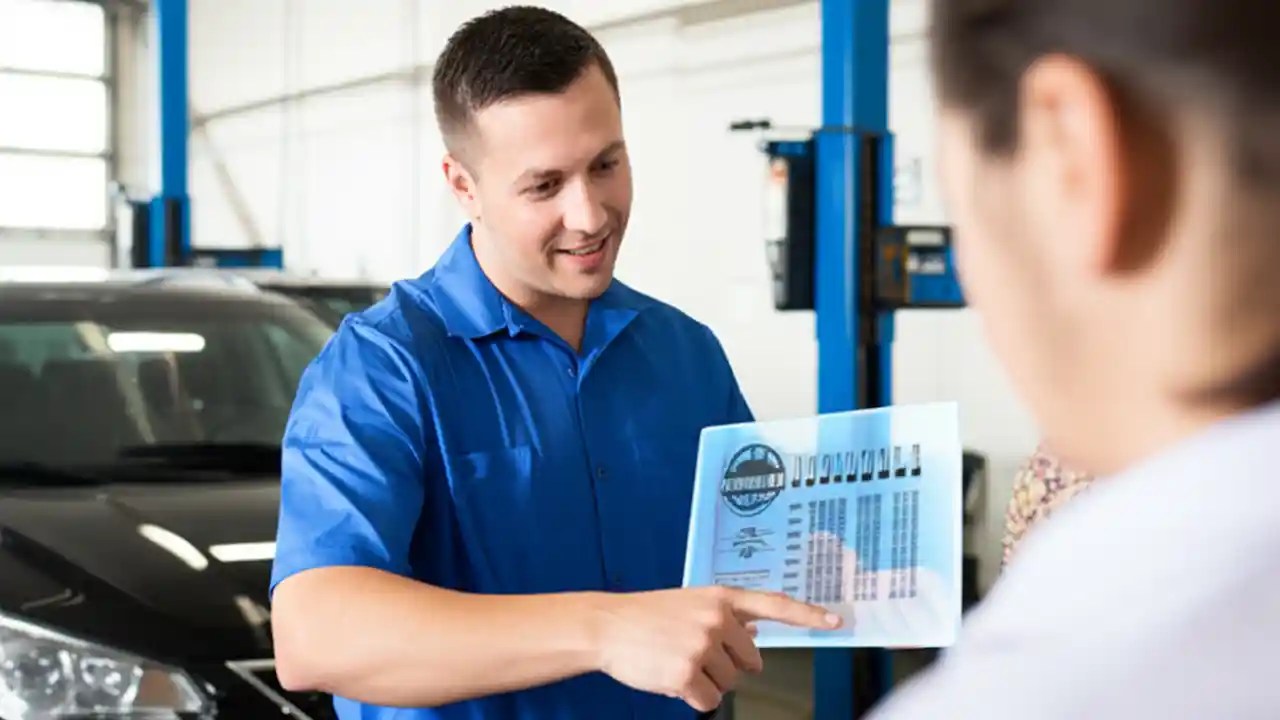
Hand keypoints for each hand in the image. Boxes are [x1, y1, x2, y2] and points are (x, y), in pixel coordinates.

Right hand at [591, 586, 840, 712]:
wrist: (608, 626)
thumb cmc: (649, 616)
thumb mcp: (691, 605)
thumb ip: (725, 617)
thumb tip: (755, 633)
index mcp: (721, 598)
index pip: (774, 605)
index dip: (807, 615)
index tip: (837, 622)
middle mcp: (717, 619)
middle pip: (751, 662)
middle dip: (727, 665)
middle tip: (692, 652)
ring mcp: (702, 645)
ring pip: (730, 684)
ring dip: (706, 681)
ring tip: (676, 660)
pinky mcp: (687, 672)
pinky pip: (709, 701)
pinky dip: (692, 697)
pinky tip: (670, 677)